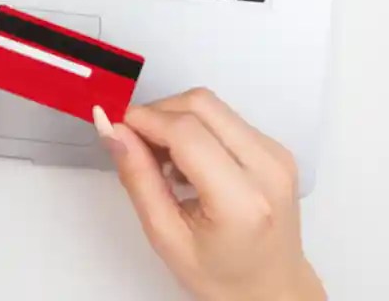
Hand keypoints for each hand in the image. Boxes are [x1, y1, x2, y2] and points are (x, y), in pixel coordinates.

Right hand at [97, 89, 324, 300]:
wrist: (273, 289)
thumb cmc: (222, 276)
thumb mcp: (166, 238)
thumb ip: (138, 179)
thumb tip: (111, 129)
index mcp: (242, 201)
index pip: (186, 133)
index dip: (144, 120)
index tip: (114, 126)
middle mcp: (267, 168)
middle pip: (201, 105)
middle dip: (158, 113)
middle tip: (135, 144)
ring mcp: (277, 154)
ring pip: (212, 106)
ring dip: (176, 120)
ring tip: (163, 162)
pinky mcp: (276, 148)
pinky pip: (226, 118)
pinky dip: (196, 128)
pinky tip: (187, 164)